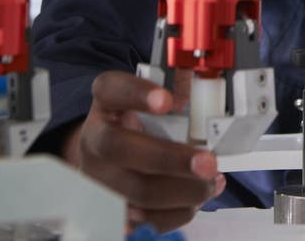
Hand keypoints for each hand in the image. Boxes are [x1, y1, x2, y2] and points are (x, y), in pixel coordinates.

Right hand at [63, 70, 224, 232]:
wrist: (108, 153)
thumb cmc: (138, 118)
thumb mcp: (151, 93)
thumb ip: (176, 85)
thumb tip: (208, 89)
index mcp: (105, 100)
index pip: (111, 88)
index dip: (136, 93)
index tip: (167, 100)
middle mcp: (93, 138)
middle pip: (119, 149)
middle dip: (169, 159)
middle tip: (208, 162)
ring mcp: (97, 179)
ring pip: (134, 193)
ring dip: (181, 191)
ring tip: (211, 181)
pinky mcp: (111, 211)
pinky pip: (144, 220)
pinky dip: (177, 212)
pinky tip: (199, 197)